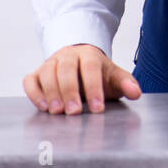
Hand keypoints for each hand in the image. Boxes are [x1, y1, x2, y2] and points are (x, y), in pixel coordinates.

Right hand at [23, 44, 141, 114]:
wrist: (79, 60)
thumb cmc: (97, 73)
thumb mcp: (113, 76)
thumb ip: (125, 83)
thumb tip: (136, 93)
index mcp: (89, 54)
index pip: (90, 67)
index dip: (94, 87)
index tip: (98, 108)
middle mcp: (67, 56)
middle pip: (66, 69)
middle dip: (70, 91)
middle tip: (74, 112)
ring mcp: (50, 63)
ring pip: (47, 73)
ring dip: (51, 93)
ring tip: (57, 112)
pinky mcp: (37, 74)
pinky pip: (30, 80)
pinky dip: (34, 93)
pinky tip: (42, 107)